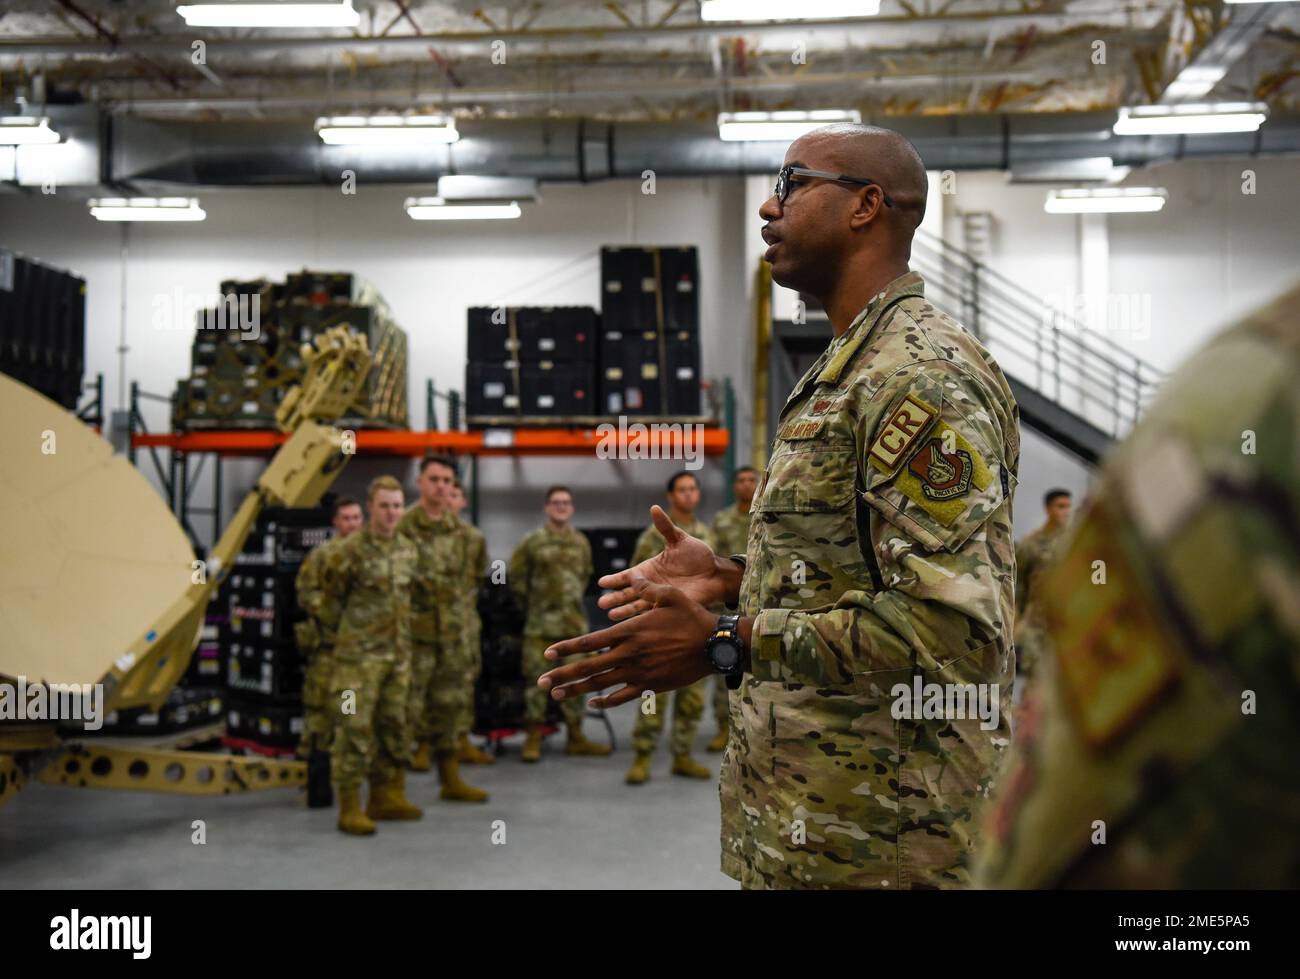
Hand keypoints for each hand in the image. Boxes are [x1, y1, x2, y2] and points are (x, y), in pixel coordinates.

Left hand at [539, 580, 715, 708]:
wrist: (714, 645)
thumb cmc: (692, 617)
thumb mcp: (669, 595)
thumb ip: (646, 588)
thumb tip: (631, 578)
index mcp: (629, 632)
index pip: (589, 642)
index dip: (567, 648)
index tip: (548, 654)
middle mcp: (629, 654)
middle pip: (588, 667)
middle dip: (562, 675)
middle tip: (541, 683)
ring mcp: (639, 672)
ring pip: (601, 684)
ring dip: (576, 690)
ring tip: (557, 695)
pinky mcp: (651, 685)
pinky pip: (622, 696)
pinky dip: (606, 700)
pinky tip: (593, 703)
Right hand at [598, 505, 732, 619]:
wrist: (715, 573)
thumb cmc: (699, 555)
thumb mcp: (680, 539)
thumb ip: (665, 527)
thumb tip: (654, 507)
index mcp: (650, 568)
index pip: (628, 575)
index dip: (615, 579)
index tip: (601, 582)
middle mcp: (652, 584)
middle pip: (628, 592)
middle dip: (615, 597)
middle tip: (601, 602)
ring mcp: (660, 597)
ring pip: (637, 605)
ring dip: (623, 610)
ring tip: (610, 615)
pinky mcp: (669, 607)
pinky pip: (652, 614)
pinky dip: (641, 618)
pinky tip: (630, 624)